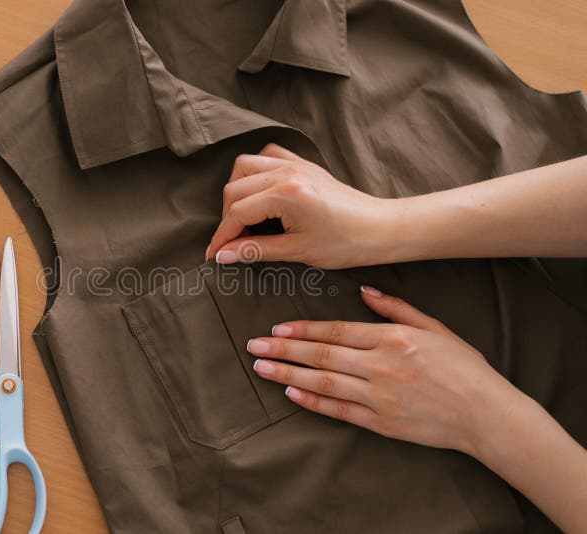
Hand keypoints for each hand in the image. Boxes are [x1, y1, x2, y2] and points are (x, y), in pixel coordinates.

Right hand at [205, 143, 398, 268]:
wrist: (380, 228)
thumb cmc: (345, 243)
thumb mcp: (297, 251)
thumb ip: (256, 250)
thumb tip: (223, 255)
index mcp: (286, 193)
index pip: (237, 212)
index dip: (222, 236)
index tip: (213, 255)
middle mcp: (287, 171)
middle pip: (235, 189)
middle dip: (228, 218)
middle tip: (232, 243)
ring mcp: (295, 163)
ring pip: (245, 166)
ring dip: (237, 192)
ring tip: (244, 218)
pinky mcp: (303, 163)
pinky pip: (267, 155)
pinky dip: (255, 171)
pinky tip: (260, 192)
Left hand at [246, 285, 524, 454]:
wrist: (485, 413)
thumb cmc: (463, 367)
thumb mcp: (433, 327)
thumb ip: (396, 308)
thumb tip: (365, 290)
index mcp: (391, 338)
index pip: (336, 331)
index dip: (303, 328)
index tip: (276, 327)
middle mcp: (380, 365)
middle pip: (321, 355)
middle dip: (284, 349)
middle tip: (254, 346)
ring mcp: (379, 395)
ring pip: (324, 381)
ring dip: (288, 373)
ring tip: (261, 368)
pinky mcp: (381, 422)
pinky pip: (339, 410)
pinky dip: (314, 401)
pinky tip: (291, 392)